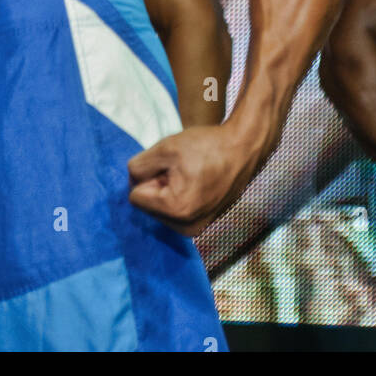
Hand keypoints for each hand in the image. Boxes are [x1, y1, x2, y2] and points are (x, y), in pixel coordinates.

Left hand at [128, 125, 257, 235]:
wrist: (243, 148)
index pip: (135, 196)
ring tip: (188, 173)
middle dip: (156, 184)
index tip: (167, 164)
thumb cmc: (206, 146)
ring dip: (167, 190)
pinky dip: (178, 196)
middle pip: (147, 205)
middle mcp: (185, 227)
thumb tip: (132, 181)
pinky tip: (195, 181)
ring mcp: (196, 229)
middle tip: (179, 168)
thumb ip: (139, 166)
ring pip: (160, 209)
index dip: (146, 175)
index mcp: (176, 209)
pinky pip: (175, 212)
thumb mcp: (165, 148)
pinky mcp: (203, 225)